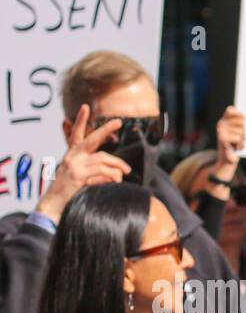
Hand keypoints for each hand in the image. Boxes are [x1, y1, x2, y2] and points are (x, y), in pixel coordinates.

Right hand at [35, 105, 131, 221]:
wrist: (53, 205)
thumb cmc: (69, 192)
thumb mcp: (82, 178)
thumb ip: (96, 172)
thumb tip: (116, 173)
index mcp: (72, 155)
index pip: (76, 134)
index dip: (81, 120)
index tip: (86, 107)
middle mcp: (71, 157)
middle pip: (91, 139)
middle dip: (106, 129)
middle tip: (118, 121)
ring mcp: (74, 165)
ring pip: (102, 158)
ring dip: (117, 164)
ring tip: (126, 171)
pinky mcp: (77, 175)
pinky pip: (100, 172)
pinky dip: (111, 175)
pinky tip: (117, 180)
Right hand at [213, 106, 245, 176]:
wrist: (228, 159)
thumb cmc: (236, 144)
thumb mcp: (239, 132)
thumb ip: (241, 123)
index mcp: (224, 120)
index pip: (231, 110)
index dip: (240, 114)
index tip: (245, 121)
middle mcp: (221, 123)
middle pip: (241, 121)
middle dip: (245, 131)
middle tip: (241, 138)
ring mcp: (220, 130)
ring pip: (241, 131)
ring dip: (243, 139)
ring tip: (238, 144)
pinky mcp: (221, 138)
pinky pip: (238, 138)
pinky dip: (240, 144)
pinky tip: (237, 148)